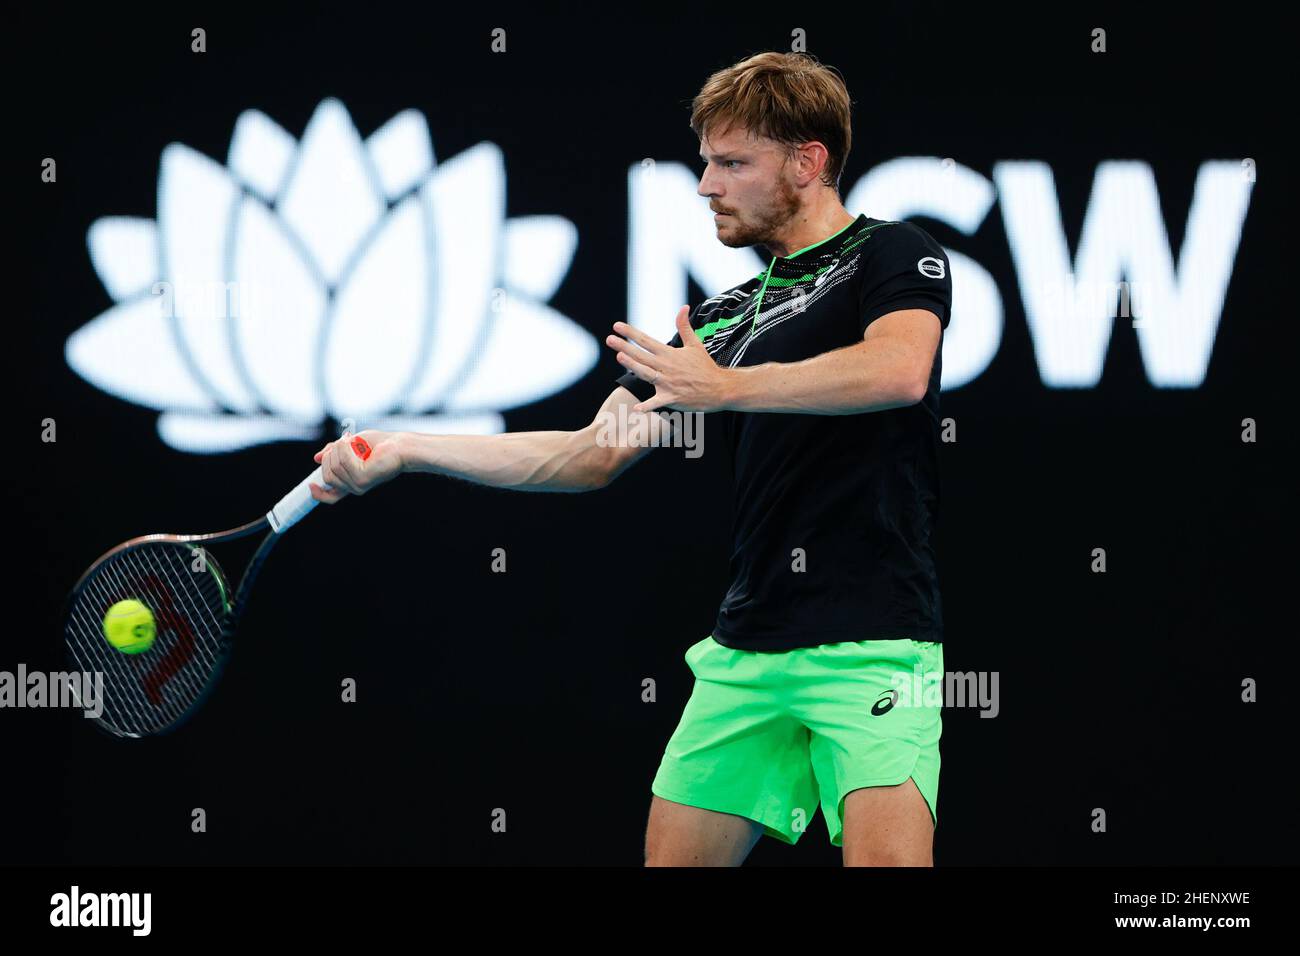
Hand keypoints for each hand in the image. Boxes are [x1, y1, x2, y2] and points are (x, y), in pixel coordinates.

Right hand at [309, 430, 404, 503]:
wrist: (400, 445)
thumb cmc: (380, 444)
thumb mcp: (351, 445)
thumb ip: (334, 452)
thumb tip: (317, 458)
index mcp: (352, 483)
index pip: (331, 497)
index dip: (318, 494)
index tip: (311, 485)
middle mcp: (354, 488)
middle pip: (327, 475)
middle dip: (330, 455)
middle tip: (345, 442)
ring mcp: (358, 485)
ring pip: (333, 467)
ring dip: (340, 448)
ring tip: (354, 441)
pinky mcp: (362, 479)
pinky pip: (342, 462)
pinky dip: (346, 448)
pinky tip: (357, 444)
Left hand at [606, 306, 731, 412]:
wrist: (720, 388)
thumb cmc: (705, 367)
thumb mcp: (695, 344)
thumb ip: (684, 327)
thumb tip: (683, 307)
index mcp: (670, 354)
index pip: (646, 340)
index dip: (631, 333)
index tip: (617, 326)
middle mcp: (667, 367)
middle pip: (642, 355)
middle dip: (625, 346)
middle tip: (609, 339)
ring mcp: (668, 383)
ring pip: (646, 373)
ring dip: (632, 366)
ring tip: (619, 357)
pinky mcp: (672, 398)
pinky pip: (657, 403)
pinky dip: (648, 406)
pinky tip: (637, 408)